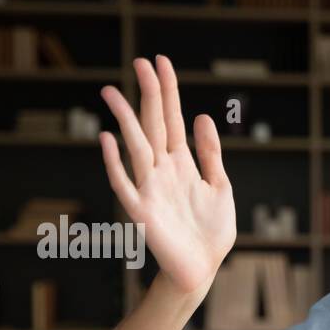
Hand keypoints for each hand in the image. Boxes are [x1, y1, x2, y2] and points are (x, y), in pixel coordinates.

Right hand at [98, 55, 235, 296]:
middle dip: (148, 95)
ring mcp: (150, 188)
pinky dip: (115, 163)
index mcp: (182, 163)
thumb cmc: (210, 231)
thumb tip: (201, 116)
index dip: (168, 91)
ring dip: (125, 120)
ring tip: (113, 92)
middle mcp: (163, 170)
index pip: (173, 119)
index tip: (161, 61)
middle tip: (141, 62)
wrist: (203, 268)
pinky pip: (124, 184)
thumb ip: (210, 154)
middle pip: (154, 125)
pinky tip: (108, 139)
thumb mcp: (220, 186)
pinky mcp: (141, 211)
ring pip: (136, 147)